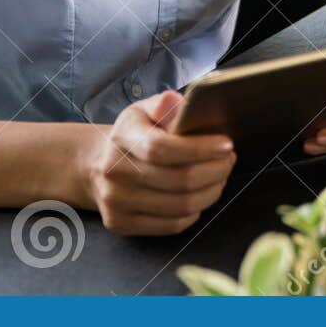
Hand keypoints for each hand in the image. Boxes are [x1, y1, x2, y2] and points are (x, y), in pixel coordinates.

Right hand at [76, 90, 235, 235]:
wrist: (96, 166)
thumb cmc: (133, 135)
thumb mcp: (144, 111)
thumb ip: (163, 105)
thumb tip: (175, 101)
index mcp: (122, 137)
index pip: (162, 148)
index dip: (199, 149)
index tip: (226, 144)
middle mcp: (114, 172)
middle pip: (178, 180)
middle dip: (215, 171)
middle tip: (229, 160)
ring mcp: (115, 202)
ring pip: (179, 206)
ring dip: (211, 192)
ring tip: (220, 177)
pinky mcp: (121, 224)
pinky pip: (171, 225)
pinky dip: (195, 211)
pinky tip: (202, 195)